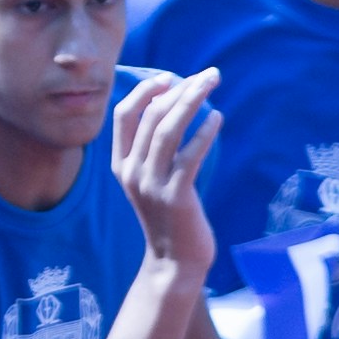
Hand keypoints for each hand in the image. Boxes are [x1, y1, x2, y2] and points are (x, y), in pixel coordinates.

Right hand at [111, 64, 222, 283]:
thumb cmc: (168, 216)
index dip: (146, 91)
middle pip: (151, 116)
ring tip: (213, 84)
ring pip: (168, 130)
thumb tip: (176, 106)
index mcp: (121, 165)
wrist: (174, 263)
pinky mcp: (176, 197)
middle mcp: (132, 173)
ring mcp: (152, 185)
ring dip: (193, 101)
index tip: (170, 78)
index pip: (123, 115)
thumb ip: (154, 149)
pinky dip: (204, 133)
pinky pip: (189, 155)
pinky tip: (217, 119)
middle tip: (208, 75)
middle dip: (181, 89)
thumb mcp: (151, 181)